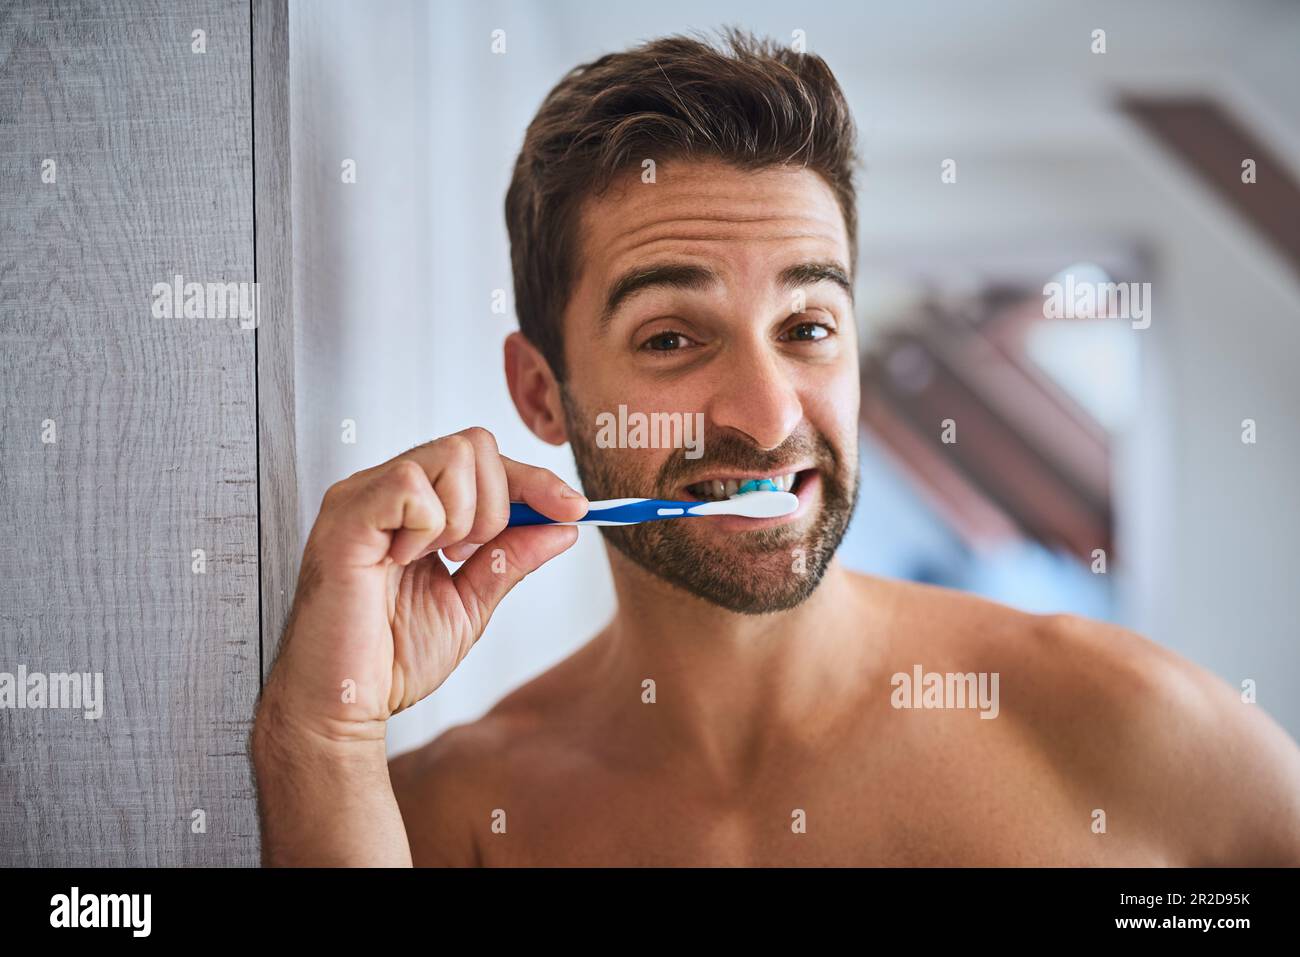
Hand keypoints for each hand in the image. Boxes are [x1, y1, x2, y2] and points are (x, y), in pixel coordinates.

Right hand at [257, 427, 586, 744]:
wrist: (344, 705)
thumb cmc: (389, 660)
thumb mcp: (471, 603)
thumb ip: (511, 558)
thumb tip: (563, 526)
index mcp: (409, 506)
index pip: (484, 460)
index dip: (536, 481)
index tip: (575, 510)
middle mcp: (383, 490)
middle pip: (474, 445)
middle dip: (499, 505)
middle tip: (467, 557)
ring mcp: (360, 497)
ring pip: (451, 456)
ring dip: (464, 518)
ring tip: (432, 562)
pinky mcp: (346, 518)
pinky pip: (411, 485)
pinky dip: (427, 526)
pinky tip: (405, 561)